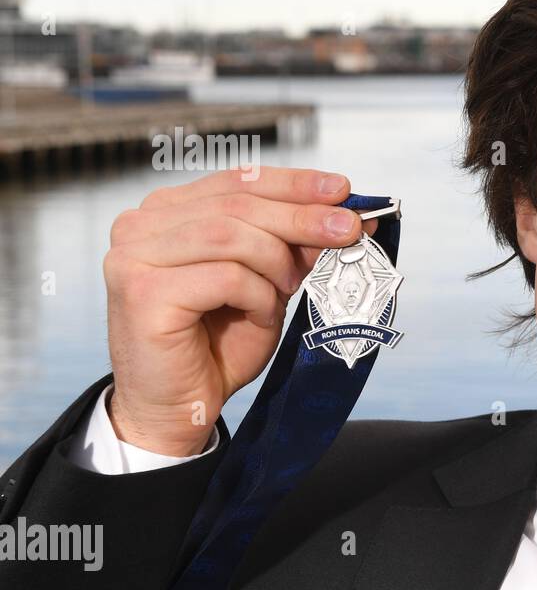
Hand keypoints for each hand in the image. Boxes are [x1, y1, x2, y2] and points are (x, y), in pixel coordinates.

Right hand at [103, 168, 377, 455]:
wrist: (179, 408)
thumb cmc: (217, 346)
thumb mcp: (268, 285)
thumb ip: (292, 248)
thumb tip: (345, 216)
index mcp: (167, 212)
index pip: (237, 180)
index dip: (293, 183)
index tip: (342, 189)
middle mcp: (140, 225)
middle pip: (238, 203)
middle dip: (302, 216)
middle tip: (349, 229)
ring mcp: (133, 256)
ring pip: (230, 235)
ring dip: (276, 262)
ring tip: (289, 290)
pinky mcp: (142, 291)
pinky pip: (225, 276)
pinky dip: (257, 295)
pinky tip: (260, 315)